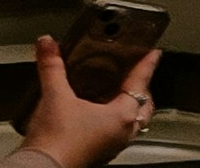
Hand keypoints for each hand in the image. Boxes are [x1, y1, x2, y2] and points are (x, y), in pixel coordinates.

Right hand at [16, 33, 163, 167]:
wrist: (46, 166)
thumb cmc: (59, 140)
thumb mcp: (55, 95)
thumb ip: (52, 66)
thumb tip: (48, 44)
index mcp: (121, 117)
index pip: (139, 85)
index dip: (146, 66)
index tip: (153, 55)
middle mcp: (123, 133)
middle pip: (143, 107)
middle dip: (141, 89)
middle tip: (136, 74)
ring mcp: (113, 144)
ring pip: (132, 122)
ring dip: (129, 106)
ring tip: (116, 92)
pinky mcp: (101, 152)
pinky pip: (117, 132)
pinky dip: (114, 118)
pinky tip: (96, 113)